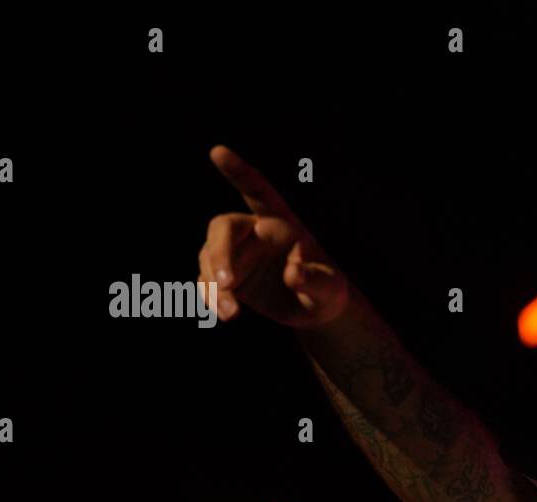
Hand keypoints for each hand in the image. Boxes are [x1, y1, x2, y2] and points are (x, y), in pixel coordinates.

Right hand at [198, 145, 350, 327]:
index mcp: (282, 223)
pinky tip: (225, 314)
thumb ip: (315, 280)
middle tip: (227, 285)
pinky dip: (211, 297)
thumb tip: (295, 274)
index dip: (239, 172)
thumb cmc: (327, 291)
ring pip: (210, 258)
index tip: (217, 151)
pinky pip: (207, 280)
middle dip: (220, 255)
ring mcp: (237, 253)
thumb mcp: (329, 289)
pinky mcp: (227, 274)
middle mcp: (255, 231)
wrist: (314, 311)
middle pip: (222, 228)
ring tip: (231, 314)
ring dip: (214, 285)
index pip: (258, 192)